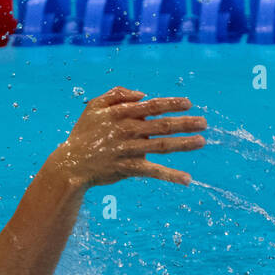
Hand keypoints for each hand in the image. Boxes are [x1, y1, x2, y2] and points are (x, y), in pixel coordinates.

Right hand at [49, 87, 205, 187]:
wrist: (70, 164)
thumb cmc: (84, 133)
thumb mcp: (94, 106)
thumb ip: (117, 94)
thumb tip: (143, 94)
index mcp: (122, 114)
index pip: (152, 106)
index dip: (172, 103)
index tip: (189, 103)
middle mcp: (128, 130)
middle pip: (163, 125)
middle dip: (186, 123)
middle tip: (204, 122)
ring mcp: (129, 150)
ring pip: (162, 146)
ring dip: (184, 144)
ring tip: (202, 141)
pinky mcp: (128, 168)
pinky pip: (153, 172)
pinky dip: (171, 176)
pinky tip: (187, 180)